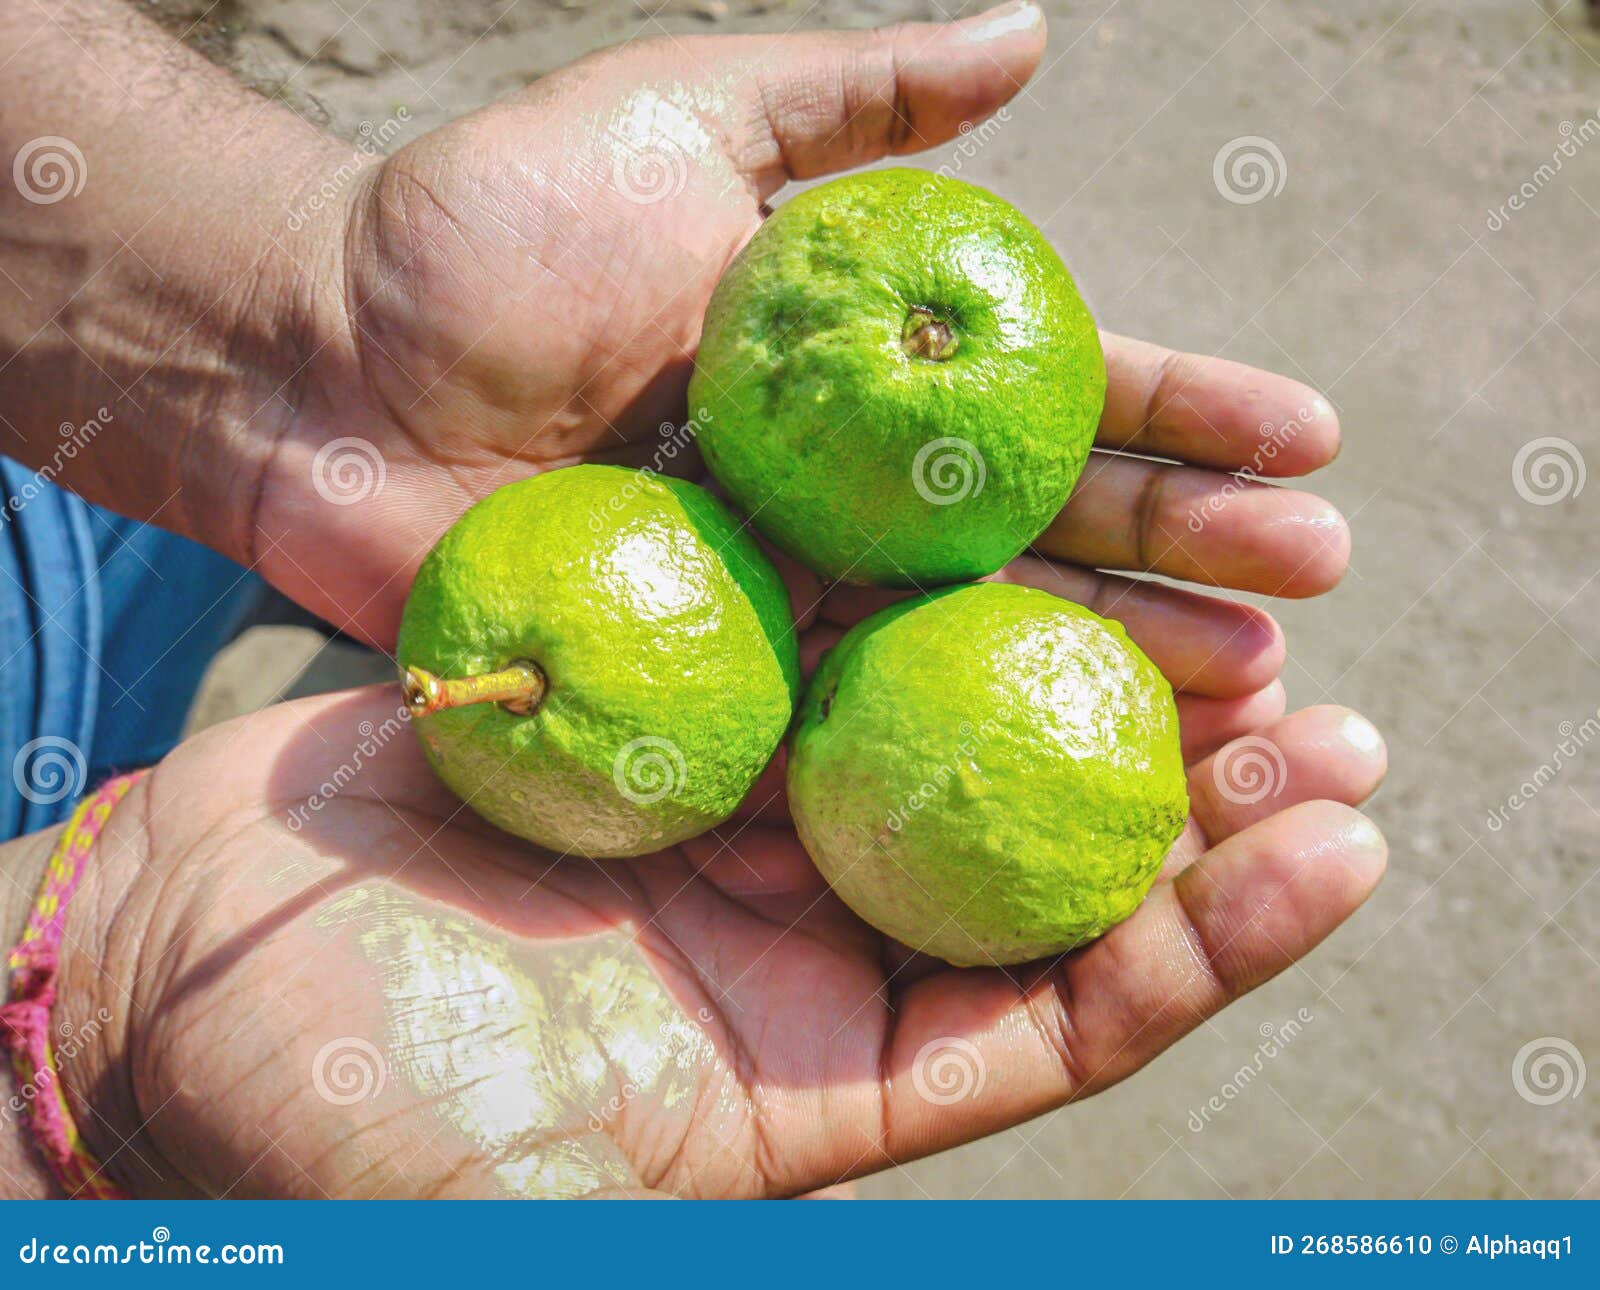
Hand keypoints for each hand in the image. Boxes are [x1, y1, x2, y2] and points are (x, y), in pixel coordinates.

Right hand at [52, 676, 1383, 1198]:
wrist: (179, 956)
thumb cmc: (316, 1109)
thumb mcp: (500, 1199)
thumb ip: (643, 1210)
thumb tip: (788, 1253)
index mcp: (807, 1075)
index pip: (1052, 1015)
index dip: (1202, 944)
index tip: (1334, 851)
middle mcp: (799, 938)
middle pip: (1035, 862)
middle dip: (1196, 803)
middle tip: (1338, 722)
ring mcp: (735, 811)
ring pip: (950, 734)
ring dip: (1085, 671)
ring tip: (1240, 607)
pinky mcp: (666, 706)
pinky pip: (817, 641)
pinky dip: (918, 592)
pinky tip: (1014, 528)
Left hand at [261, 0, 1348, 656]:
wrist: (321, 362)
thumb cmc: (487, 233)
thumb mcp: (683, 123)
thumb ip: (854, 98)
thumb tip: (1032, 32)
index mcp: (863, 379)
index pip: (1056, 398)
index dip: (1185, 417)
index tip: (1306, 441)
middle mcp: (846, 498)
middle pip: (1043, 533)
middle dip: (1186, 553)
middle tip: (1311, 585)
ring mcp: (786, 599)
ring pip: (974, 640)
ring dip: (1114, 662)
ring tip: (1251, 682)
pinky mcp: (711, 687)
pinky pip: (844, 726)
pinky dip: (952, 752)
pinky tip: (1063, 777)